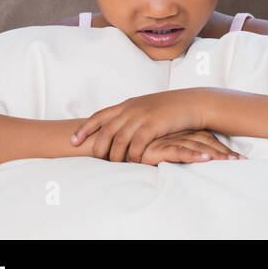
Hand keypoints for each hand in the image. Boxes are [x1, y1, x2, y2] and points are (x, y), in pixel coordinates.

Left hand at [70, 88, 208, 163]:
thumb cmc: (174, 107)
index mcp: (128, 104)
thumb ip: (133, 114)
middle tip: (95, 161)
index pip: (99, 116)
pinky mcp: (153, 126)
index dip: (84, 129)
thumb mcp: (149, 106)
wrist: (195, 102)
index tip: (72, 141)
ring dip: (115, 156)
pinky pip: (136, 145)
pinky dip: (132, 156)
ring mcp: (142, 117)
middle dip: (97, 148)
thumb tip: (122, 125)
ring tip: (114, 166)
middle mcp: (132, 109)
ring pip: (118, 141)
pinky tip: (134, 163)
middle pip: (105, 131)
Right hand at [138, 130, 243, 165]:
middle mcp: (178, 133)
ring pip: (197, 146)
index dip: (224, 147)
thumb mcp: (167, 144)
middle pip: (207, 142)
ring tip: (230, 162)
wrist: (120, 144)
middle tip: (241, 162)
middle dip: (224, 153)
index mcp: (182, 130)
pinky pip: (179, 151)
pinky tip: (205, 159)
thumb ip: (183, 145)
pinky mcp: (158, 149)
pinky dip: (193, 155)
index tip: (239, 158)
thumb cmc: (144, 145)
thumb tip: (204, 153)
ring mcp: (169, 140)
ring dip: (215, 154)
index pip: (209, 138)